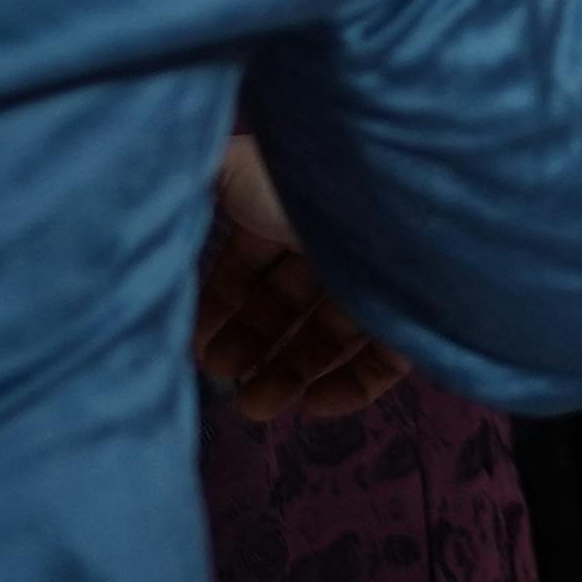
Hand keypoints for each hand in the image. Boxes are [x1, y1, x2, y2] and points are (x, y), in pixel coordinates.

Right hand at [196, 140, 406, 422]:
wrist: (416, 200)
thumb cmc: (315, 185)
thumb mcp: (235, 174)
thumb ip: (194, 190)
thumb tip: (159, 207)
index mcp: (293, 204)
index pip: (249, 260)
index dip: (219, 303)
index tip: (194, 344)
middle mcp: (338, 237)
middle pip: (287, 302)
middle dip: (249, 343)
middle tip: (224, 378)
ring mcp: (382, 275)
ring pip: (332, 334)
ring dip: (290, 374)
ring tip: (259, 408)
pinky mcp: (422, 309)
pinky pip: (388, 358)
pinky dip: (352, 386)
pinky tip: (314, 406)